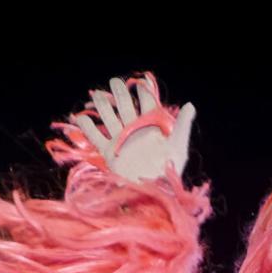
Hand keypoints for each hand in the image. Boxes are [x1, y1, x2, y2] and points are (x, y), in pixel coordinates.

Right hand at [73, 75, 195, 183]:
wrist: (155, 190)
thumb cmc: (169, 169)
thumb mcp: (178, 146)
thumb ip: (183, 125)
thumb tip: (190, 105)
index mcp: (149, 125)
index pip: (145, 102)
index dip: (141, 90)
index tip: (139, 84)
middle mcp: (133, 129)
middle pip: (123, 105)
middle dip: (118, 92)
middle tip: (114, 82)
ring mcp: (120, 140)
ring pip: (108, 116)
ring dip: (102, 104)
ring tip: (97, 94)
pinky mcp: (109, 153)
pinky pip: (94, 137)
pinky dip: (86, 127)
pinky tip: (80, 117)